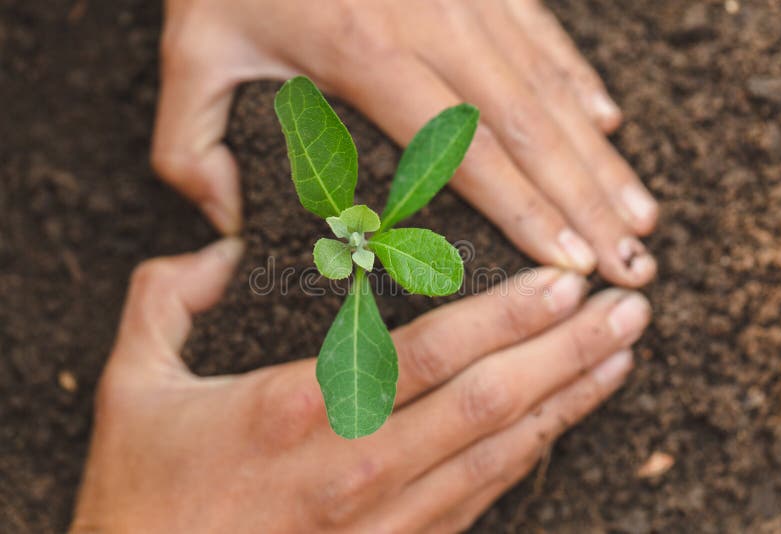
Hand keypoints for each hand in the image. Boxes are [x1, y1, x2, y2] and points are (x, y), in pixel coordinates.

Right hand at [71, 238, 650, 532]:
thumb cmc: (141, 501)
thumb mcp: (132, 388)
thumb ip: (167, 299)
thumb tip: (218, 252)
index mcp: (298, 413)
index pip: (428, 353)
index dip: (506, 313)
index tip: (562, 278)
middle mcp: (357, 466)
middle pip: (490, 400)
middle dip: (569, 349)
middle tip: (630, 307)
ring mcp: (384, 520)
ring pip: (502, 453)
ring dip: (569, 399)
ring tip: (621, 354)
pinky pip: (482, 498)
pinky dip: (531, 453)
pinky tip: (562, 419)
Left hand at [151, 0, 658, 288]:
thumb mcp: (191, 51)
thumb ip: (190, 146)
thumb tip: (225, 223)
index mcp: (366, 54)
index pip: (466, 153)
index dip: (525, 214)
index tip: (569, 264)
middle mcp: (435, 24)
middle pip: (531, 131)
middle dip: (588, 204)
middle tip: (633, 264)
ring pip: (552, 89)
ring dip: (601, 158)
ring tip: (642, 217)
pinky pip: (544, 36)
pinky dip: (580, 84)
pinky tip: (610, 126)